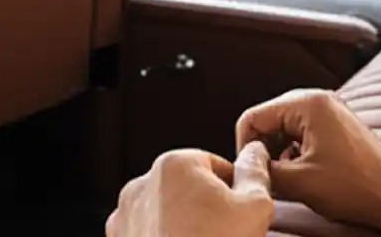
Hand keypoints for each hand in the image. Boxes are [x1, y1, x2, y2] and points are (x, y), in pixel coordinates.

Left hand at [106, 142, 273, 236]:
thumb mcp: (255, 207)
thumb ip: (256, 171)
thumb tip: (255, 151)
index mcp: (175, 164)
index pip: (217, 165)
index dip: (235, 191)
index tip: (239, 214)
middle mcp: (141, 185)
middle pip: (189, 188)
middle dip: (207, 207)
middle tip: (223, 234)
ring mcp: (124, 216)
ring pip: (167, 211)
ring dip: (184, 224)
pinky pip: (149, 232)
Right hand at [236, 89, 380, 236]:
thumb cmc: (355, 187)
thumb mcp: (298, 182)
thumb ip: (263, 170)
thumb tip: (245, 167)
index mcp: (308, 103)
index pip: (252, 118)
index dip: (245, 150)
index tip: (255, 174)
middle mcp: (319, 98)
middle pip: (267, 121)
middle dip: (263, 151)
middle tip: (271, 178)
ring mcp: (331, 111)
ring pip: (283, 130)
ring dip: (280, 155)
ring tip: (290, 180)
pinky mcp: (337, 126)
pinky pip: (301, 135)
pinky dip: (295, 155)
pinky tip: (305, 175)